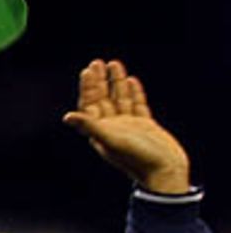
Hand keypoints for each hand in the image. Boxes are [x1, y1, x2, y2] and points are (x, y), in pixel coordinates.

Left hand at [62, 60, 189, 193]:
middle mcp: (112, 128)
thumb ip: (90, 126)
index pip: (90, 105)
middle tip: (97, 62)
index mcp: (100, 131)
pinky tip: (132, 81)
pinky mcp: (146, 127)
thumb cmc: (138, 158)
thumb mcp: (111, 140)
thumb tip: (67, 117)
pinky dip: (134, 93)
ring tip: (115, 64)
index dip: (88, 88)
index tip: (88, 71)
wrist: (165, 170)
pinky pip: (137, 105)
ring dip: (116, 83)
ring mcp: (129, 126)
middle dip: (100, 81)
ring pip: (120, 99)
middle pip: (103, 99)